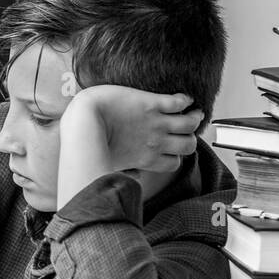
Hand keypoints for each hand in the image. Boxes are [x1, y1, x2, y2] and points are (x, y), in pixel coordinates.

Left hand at [62, 86, 203, 174]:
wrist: (83, 120)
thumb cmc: (90, 143)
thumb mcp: (110, 165)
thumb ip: (126, 172)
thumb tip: (134, 180)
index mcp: (146, 158)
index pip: (175, 163)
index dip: (175, 156)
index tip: (172, 148)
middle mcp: (155, 142)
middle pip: (189, 145)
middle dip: (189, 139)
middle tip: (185, 130)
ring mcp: (155, 122)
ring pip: (190, 124)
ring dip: (195, 117)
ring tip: (193, 112)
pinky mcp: (151, 103)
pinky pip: (180, 102)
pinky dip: (185, 100)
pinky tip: (183, 99)